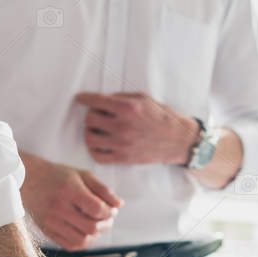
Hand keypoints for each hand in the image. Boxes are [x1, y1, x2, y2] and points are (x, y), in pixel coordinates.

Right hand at [20, 152, 120, 249]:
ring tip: (97, 226)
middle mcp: (59, 208)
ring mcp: (51, 221)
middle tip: (107, 219)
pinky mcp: (46, 230)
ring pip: (81, 240)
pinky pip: (69, 245)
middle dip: (106, 225)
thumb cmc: (59, 176)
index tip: (112, 210)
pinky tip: (85, 232)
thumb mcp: (82, 175)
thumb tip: (120, 205)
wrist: (28, 180)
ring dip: (95, 236)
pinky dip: (82, 242)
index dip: (110, 212)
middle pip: (91, 227)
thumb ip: (103, 189)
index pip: (97, 209)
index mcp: (69, 190)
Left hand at [75, 92, 196, 165]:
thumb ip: (121, 98)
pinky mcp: (124, 158)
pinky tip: (100, 145)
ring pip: (90, 138)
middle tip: (97, 115)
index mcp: (127, 107)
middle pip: (90, 119)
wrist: (178, 140)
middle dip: (91, 115)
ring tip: (96, 131)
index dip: (84, 98)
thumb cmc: (162, 117)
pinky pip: (98, 156)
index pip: (96, 101)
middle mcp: (123, 125)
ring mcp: (122, 143)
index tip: (79, 98)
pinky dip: (95, 150)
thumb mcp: (144, 99)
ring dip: (90, 133)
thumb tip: (102, 100)